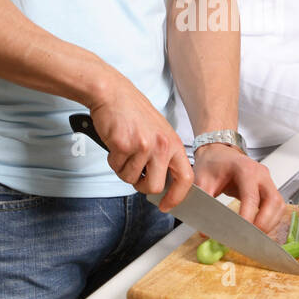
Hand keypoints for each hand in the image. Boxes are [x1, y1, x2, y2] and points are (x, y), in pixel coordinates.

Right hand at [87, 70, 193, 210]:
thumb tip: (161, 184)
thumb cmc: (133, 113)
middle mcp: (162, 146)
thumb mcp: (159, 133)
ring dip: (123, 169)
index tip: (166, 205)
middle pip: (154, 186)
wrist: (112, 93)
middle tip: (135, 173)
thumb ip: (163, 156)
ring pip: (131, 179)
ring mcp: (143, 146)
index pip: (186, 178)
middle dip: (141, 186)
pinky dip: (113, 160)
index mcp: (174, 143)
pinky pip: (116, 167)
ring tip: (124, 149)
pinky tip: (115, 143)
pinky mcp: (123, 145)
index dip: (177, 196)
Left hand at [193, 144, 286, 234]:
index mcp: (244, 169)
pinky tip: (259, 229)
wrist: (219, 153)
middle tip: (250, 238)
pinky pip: (277, 206)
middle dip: (264, 222)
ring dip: (270, 223)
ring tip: (254, 236)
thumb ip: (204, 204)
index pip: (251, 196)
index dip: (248, 216)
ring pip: (278, 205)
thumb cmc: (213, 164)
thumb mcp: (202, 180)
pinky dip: (271, 220)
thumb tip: (205, 231)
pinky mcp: (269, 189)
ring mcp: (267, 181)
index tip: (240, 232)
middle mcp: (261, 174)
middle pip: (273, 201)